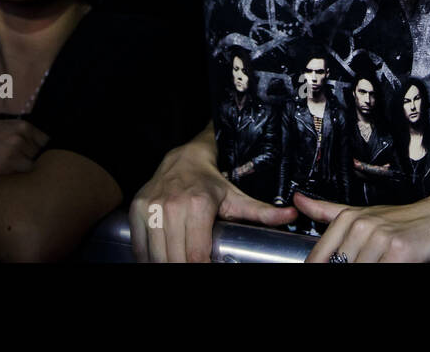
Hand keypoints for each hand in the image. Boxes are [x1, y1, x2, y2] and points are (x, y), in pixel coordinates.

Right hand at [0, 120, 48, 176]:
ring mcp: (13, 153)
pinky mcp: (2, 169)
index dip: (37, 153)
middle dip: (30, 164)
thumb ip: (17, 137)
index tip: (27, 160)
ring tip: (4, 176)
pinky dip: (13, 183)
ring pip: (31, 170)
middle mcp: (21, 137)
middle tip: (13, 170)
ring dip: (22, 175)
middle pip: (41, 158)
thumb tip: (36, 153)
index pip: (46, 143)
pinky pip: (18, 180)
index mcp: (21, 126)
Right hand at [128, 142, 296, 262]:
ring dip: (165, 266)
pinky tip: (162, 260)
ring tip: (179, 264)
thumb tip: (292, 214)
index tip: (208, 271)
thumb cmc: (210, 182)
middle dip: (185, 269)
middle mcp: (171, 206)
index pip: (196, 255)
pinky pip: (139, 248)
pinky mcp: (136, 210)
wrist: (182, 159)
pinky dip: (148, 260)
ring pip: (154, 256)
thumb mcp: (237, 197)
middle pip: (174, 260)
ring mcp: (150, 208)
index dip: (201, 269)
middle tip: (196, 268)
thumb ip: (262, 211)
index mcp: (198, 205)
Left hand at [296, 190, 429, 262]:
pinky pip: (380, 273)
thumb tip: (297, 200)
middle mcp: (360, 226)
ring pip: (356, 271)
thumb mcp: (364, 213)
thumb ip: (328, 211)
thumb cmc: (405, 220)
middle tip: (366, 265)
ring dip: (364, 273)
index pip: (319, 258)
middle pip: (338, 267)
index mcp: (347, 219)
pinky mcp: (399, 252)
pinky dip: (383, 274)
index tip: (312, 276)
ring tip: (379, 265)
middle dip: (343, 274)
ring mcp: (379, 239)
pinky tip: (392, 268)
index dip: (318, 269)